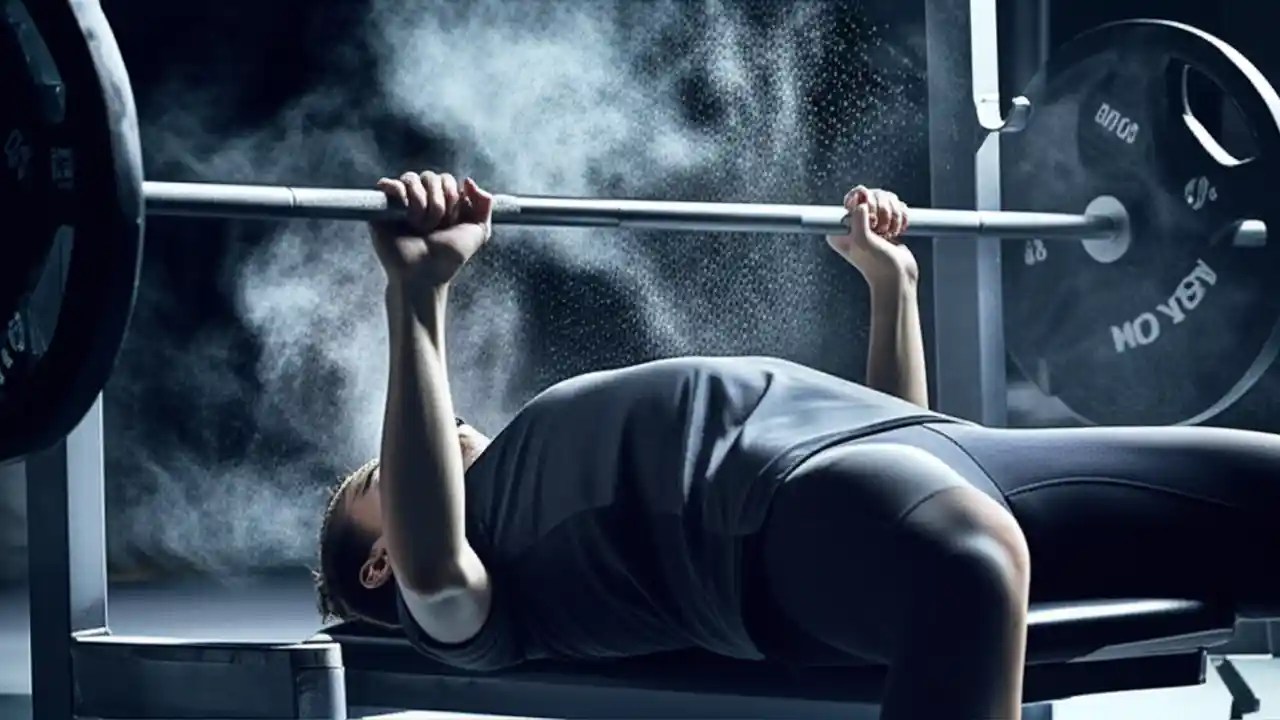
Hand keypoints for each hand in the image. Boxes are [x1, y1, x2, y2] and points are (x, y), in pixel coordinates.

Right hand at [370, 171, 494, 287]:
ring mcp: (401, 203)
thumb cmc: (448, 259)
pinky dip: (398, 193)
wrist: (424, 275)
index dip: (452, 196)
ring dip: (421, 201)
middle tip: (435, 227)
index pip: (447, 180)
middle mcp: (422, 200)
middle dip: (438, 202)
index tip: (452, 221)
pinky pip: (388, 183)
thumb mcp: (478, 233)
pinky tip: (405, 213)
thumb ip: (485, 206)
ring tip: (419, 225)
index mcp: (442, 202)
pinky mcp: (382, 208)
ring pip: (411, 178)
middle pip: (430, 177)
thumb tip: (468, 180)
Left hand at [826, 186, 917, 283]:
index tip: (872, 220)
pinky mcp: (886, 223)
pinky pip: (897, 206)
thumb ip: (857, 218)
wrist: (899, 276)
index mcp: (840, 228)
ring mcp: (871, 222)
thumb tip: (861, 201)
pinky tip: (898, 231)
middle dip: (882, 210)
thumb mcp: (862, 241)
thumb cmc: (878, 265)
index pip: (851, 198)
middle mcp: (854, 223)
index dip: (865, 203)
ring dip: (893, 215)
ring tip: (890, 233)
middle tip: (882, 230)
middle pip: (871, 195)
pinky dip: (901, 217)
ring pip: (886, 198)